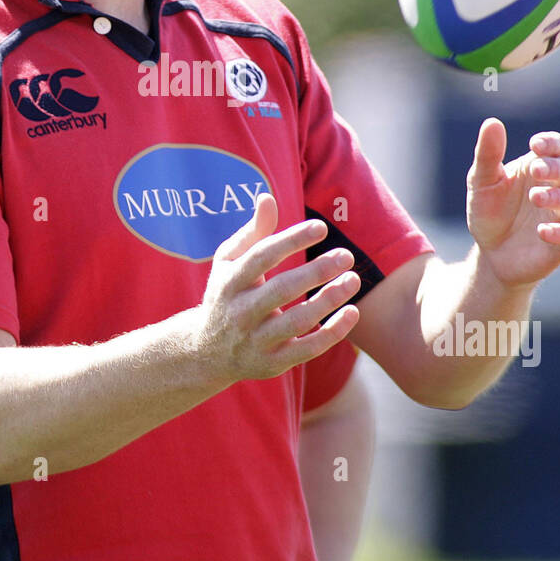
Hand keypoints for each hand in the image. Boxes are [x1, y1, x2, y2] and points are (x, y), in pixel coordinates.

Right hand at [196, 194, 360, 382]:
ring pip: (298, 321)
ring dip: (329, 300)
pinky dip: (333, 333)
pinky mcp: (273, 363)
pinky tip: (352, 312)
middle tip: (346, 255)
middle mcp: (241, 312)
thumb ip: (252, 232)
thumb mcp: (229, 262)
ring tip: (353, 279)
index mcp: (230, 281)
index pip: (262, 256)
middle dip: (317, 271)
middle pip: (282, 289)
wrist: (206, 352)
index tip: (321, 227)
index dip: (292, 240)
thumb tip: (267, 197)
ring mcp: (256, 340)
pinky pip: (308, 349)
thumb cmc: (226, 295)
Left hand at [465, 117, 559, 288]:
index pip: (555, 148)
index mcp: (536, 169)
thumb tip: (492, 122)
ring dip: (556, 197)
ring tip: (535, 197)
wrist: (489, 255)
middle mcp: (553, 190)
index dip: (551, 143)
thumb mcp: (481, 182)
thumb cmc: (489, 213)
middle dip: (554, 168)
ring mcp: (559, 217)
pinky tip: (542, 230)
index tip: (535, 145)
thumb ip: (487, 154)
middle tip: (536, 170)